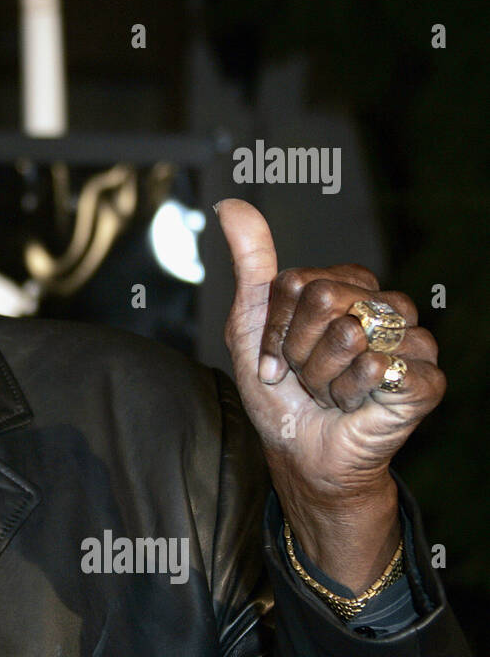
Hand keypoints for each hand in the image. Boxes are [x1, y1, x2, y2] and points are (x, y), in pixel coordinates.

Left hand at [214, 199, 443, 591]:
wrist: (299, 451)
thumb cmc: (279, 390)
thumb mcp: (251, 324)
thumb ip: (251, 262)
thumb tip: (231, 205)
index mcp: (349, 286)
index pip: (298, 283)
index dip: (274, 327)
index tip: (274, 356)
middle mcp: (386, 307)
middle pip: (324, 300)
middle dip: (296, 349)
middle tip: (303, 375)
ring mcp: (412, 342)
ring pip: (351, 335)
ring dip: (320, 377)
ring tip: (328, 391)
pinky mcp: (425, 380)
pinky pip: (378, 369)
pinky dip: (350, 394)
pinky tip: (353, 405)